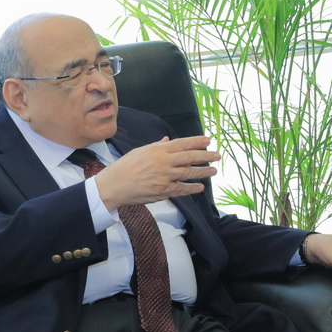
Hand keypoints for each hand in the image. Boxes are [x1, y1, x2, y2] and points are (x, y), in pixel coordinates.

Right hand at [96, 136, 218, 208]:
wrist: (113, 185)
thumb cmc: (125, 167)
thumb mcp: (140, 151)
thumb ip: (156, 146)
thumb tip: (168, 140)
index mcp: (157, 150)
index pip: (182, 143)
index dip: (197, 142)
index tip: (208, 140)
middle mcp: (163, 162)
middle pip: (190, 157)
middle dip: (206, 156)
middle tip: (217, 156)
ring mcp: (164, 177)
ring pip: (189, 173)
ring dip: (203, 172)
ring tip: (213, 171)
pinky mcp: (163, 191)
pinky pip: (182, 189)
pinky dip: (192, 188)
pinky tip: (200, 187)